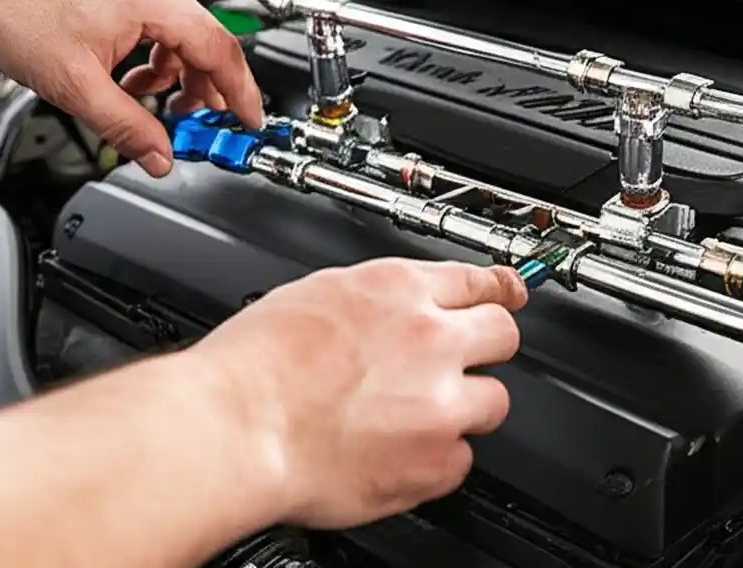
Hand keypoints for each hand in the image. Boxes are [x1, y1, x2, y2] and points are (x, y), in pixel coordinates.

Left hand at [0, 0, 262, 176]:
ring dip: (166, 68)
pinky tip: (121, 65)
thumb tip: (160, 156)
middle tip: (183, 121)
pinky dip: (148, 44)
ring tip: (135, 93)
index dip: (241, 95)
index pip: (222, 52)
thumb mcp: (74, 85)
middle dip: (196, 88)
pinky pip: (155, 12)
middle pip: (202, 42)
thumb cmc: (10, 0)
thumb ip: (127, 128)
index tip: (249, 121)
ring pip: (176, 29)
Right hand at [191, 258, 527, 528]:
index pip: (477, 280)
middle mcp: (429, 338)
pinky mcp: (434, 458)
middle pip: (504, 334)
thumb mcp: (314, 296)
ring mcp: (439, 400)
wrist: (234, 427)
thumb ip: (371, 304)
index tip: (509, 293)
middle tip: (461, 365)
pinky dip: (434, 462)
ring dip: (463, 410)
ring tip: (416, 420)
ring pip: (493, 401)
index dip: (497, 289)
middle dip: (487, 349)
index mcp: (396, 290)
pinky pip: (461, 460)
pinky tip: (398, 455)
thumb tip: (388, 314)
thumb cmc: (251, 367)